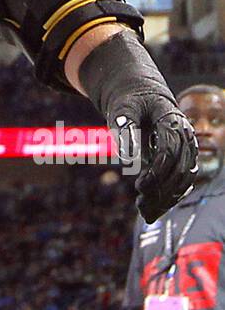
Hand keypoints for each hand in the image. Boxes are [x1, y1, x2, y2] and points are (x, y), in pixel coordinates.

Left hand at [111, 96, 197, 224]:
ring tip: (145, 212)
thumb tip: (128, 159)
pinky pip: (183, 182)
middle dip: (161, 188)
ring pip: (185, 179)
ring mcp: (187, 148)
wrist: (142, 97)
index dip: (156, 170)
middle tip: (139, 204)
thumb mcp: (121, 110)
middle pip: (181, 168)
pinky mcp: (184, 159)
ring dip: (167, 198)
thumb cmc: (129, 103)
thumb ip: (124, 129)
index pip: (170, 149)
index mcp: (171, 119)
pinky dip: (170, 197)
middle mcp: (185, 135)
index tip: (139, 186)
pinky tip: (153, 209)